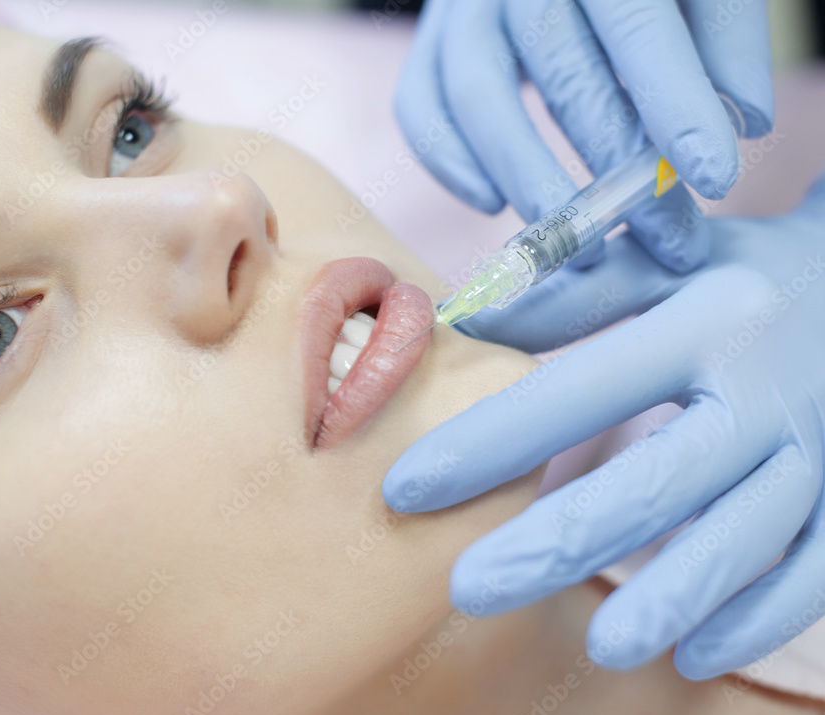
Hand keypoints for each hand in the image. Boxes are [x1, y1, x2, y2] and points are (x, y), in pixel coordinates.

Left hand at [383, 176, 824, 678]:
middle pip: (655, 480)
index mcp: (704, 324)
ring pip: (741, 538)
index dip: (488, 443)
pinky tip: (691, 656)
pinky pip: (813, 572)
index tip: (406, 487)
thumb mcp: (668, 266)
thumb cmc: (746, 279)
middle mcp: (763, 391)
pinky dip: (753, 618)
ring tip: (600, 649)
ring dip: (670, 598)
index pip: (577, 390)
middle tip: (469, 589)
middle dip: (558, 542)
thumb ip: (569, 293)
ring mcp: (820, 450)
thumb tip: (461, 317)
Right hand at [396, 0, 772, 270]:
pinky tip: (492, 204)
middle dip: (616, 171)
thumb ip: (726, 39)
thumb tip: (742, 125)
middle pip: (563, 75)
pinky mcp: (427, 45)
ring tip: (581, 246)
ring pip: (479, 98)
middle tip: (667, 240)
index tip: (714, 180)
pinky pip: (418, 108)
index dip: (678, 106)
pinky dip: (449, 163)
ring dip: (530, 180)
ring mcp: (461, 8)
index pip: (640, 27)